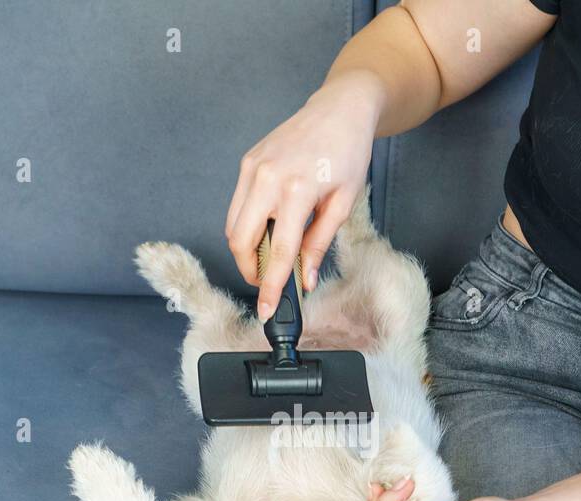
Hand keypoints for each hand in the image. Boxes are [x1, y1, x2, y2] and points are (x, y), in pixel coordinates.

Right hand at [225, 73, 381, 318]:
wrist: (340, 110)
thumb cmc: (347, 153)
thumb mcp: (342, 203)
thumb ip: (319, 243)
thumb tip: (306, 278)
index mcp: (297, 190)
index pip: (278, 252)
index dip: (272, 286)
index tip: (267, 309)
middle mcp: (267, 178)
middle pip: (241, 241)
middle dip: (250, 269)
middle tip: (268, 282)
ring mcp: (252, 168)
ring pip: (233, 225)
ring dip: (246, 249)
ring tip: (270, 257)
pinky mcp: (247, 162)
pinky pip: (237, 205)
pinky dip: (247, 225)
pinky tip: (268, 229)